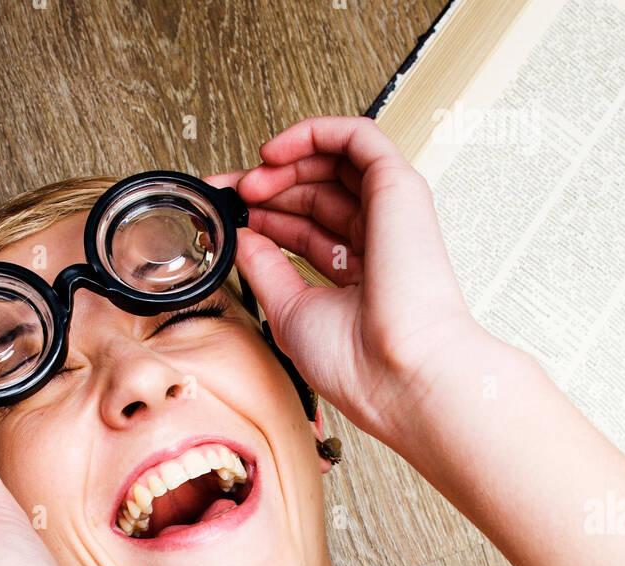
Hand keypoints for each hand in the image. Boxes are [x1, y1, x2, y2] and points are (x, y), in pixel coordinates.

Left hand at [208, 115, 484, 444]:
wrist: (395, 373)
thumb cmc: (357, 362)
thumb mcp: (289, 311)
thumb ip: (265, 269)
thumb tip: (243, 238)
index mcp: (355, 274)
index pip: (304, 228)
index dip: (263, 216)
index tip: (225, 216)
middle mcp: (376, 240)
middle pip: (315, 192)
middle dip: (266, 187)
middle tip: (228, 195)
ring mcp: (389, 212)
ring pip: (334, 162)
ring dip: (285, 163)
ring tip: (248, 182)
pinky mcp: (399, 188)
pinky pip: (358, 137)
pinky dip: (315, 133)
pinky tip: (276, 152)